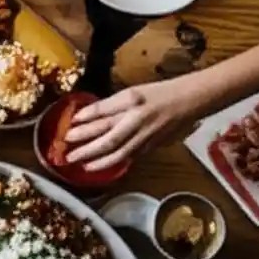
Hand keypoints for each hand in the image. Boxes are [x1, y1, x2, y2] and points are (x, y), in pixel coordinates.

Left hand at [65, 82, 196, 169]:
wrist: (190, 100)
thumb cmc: (158, 93)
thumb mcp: (132, 92)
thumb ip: (109, 106)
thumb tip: (84, 117)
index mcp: (132, 101)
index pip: (103, 112)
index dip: (85, 119)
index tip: (69, 124)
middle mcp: (138, 120)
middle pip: (109, 138)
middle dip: (87, 148)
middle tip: (68, 154)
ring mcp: (146, 135)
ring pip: (120, 152)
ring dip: (99, 160)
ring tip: (82, 164)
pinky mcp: (152, 146)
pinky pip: (130, 155)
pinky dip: (114, 162)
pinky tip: (101, 165)